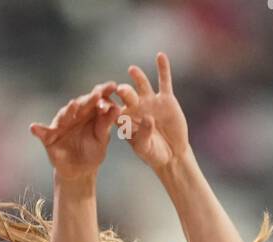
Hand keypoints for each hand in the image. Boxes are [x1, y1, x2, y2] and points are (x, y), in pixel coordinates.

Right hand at [29, 83, 118, 179]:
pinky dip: (38, 130)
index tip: (113, 86)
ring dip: (68, 111)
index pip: (96, 99)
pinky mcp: (49, 137)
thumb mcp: (101, 140)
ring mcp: (61, 125)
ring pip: (63, 116)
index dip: (103, 92)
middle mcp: (74, 115)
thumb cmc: (92, 153)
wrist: (80, 171)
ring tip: (72, 107)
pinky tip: (33, 128)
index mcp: (88, 113)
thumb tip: (117, 108)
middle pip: (81, 104)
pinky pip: (42, 133)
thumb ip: (106, 125)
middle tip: (97, 94)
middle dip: (89, 99)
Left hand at [114, 53, 189, 172]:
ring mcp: (150, 101)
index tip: (101, 102)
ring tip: (132, 70)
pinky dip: (163, 69)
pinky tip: (160, 56)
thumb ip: (143, 134)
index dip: (107, 105)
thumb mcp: (145, 148)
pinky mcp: (166, 99)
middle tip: (119, 90)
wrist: (172, 154)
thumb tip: (148, 117)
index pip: (113, 110)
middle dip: (123, 92)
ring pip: (142, 85)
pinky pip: (164, 81)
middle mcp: (136, 107)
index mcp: (125, 119)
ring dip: (137, 77)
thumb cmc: (153, 153)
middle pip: (127, 95)